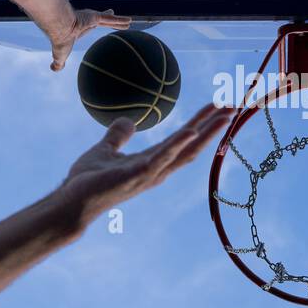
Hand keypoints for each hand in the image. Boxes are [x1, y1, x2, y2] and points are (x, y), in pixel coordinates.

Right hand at [42, 7, 130, 72]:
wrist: (60, 30)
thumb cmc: (60, 41)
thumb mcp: (59, 55)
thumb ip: (58, 63)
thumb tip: (54, 69)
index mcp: (78, 29)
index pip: (89, 27)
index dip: (94, 26)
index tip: (97, 24)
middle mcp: (86, 22)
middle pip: (102, 22)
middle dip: (109, 22)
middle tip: (116, 22)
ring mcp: (92, 18)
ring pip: (109, 20)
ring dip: (119, 22)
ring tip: (129, 22)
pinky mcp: (95, 16)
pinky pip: (111, 19)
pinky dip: (120, 20)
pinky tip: (130, 21)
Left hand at [61, 104, 232, 221]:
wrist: (72, 201)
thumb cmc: (88, 180)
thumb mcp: (106, 150)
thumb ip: (119, 136)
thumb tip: (128, 121)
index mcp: (153, 162)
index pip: (185, 139)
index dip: (203, 123)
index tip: (219, 106)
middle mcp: (158, 169)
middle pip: (194, 145)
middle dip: (215, 126)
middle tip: (234, 107)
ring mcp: (150, 174)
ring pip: (186, 151)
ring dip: (207, 133)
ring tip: (225, 116)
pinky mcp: (137, 176)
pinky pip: (161, 158)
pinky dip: (177, 145)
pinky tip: (191, 131)